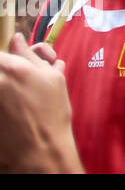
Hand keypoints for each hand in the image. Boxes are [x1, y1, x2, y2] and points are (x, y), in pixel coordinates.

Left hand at [0, 35, 79, 172]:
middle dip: (9, 66)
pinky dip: (4, 98)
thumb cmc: (51, 113)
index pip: (3, 49)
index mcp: (13, 68)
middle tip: (25, 79)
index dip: (11, 53)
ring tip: (22, 96)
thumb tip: (17, 40)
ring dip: (7, 84)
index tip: (17, 58)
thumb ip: (33, 56)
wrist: (39, 149)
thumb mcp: (53, 79)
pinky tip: (14, 108)